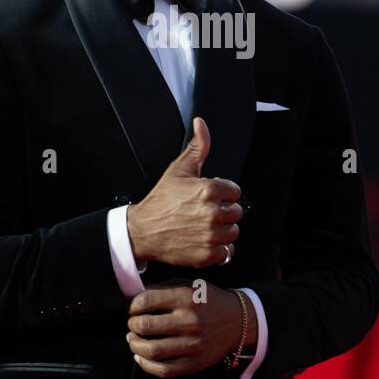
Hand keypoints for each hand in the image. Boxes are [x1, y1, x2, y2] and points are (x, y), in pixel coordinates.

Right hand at [125, 116, 243, 268]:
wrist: (142, 231)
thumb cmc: (160, 201)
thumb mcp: (178, 170)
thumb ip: (197, 147)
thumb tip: (201, 124)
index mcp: (208, 189)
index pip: (235, 191)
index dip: (223, 194)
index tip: (209, 197)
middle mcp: (211, 212)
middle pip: (236, 212)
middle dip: (223, 212)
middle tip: (205, 212)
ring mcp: (210, 235)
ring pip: (233, 232)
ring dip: (222, 231)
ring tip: (204, 227)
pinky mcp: (207, 254)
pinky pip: (227, 252)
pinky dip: (218, 250)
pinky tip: (204, 241)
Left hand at [126, 282, 257, 377]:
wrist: (238, 321)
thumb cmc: (208, 301)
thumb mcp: (189, 286)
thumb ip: (163, 289)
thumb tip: (134, 298)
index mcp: (186, 298)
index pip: (146, 301)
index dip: (133, 305)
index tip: (132, 308)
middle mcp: (189, 321)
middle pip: (146, 326)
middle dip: (132, 325)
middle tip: (132, 324)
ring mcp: (193, 345)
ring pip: (152, 350)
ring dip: (135, 345)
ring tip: (133, 340)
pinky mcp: (195, 363)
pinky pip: (164, 370)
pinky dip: (146, 365)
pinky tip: (141, 357)